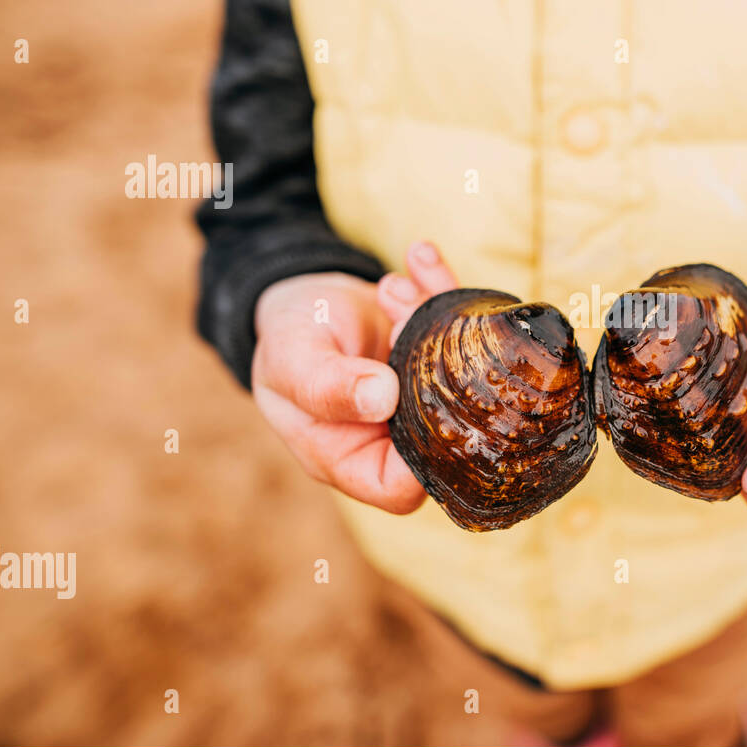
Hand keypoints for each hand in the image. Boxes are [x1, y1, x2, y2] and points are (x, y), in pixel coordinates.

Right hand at [251, 241, 457, 512]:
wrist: (301, 298)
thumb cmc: (287, 340)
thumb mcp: (293, 360)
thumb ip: (328, 385)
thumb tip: (381, 399)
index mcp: (350, 455)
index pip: (400, 488)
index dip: (425, 461)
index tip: (428, 402)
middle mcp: (395, 433)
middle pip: (444, 424)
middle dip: (432, 366)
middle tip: (398, 316)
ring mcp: (423, 395)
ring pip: (460, 371)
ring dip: (433, 318)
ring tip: (391, 290)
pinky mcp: (440, 357)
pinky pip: (459, 331)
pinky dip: (444, 288)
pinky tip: (421, 258)